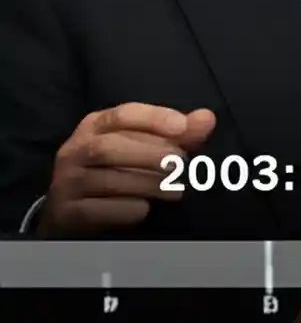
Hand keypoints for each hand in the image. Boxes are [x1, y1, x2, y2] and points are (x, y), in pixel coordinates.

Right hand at [36, 103, 216, 236]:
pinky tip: (146, 209)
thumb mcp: (146, 145)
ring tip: (174, 190)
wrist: (75, 209)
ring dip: (146, 184)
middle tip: (180, 164)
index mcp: (95, 126)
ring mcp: (67, 182)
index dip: (153, 119)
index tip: (182, 128)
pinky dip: (126, 209)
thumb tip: (207, 118)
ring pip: (106, 180)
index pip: (122, 115)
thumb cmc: (118, 168)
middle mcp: (75, 150)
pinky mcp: (67, 212)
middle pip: (108, 147)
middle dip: (149, 154)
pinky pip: (97, 210)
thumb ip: (179, 134)